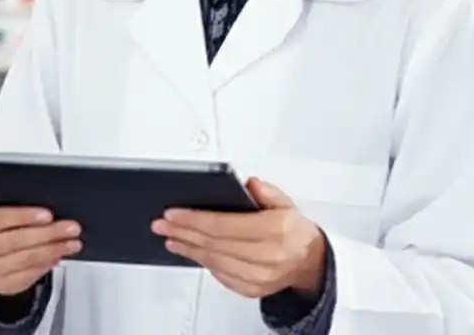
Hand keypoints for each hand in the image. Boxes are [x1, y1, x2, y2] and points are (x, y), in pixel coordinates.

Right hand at [0, 207, 82, 295]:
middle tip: (70, 228)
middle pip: (14, 241)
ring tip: (71, 242)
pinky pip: (28, 275)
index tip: (48, 214)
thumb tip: (45, 211)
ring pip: (24, 260)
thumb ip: (11, 208)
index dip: (23, 216)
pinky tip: (57, 255)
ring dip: (52, 250)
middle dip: (47, 233)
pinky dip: (46, 264)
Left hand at [151, 178, 326, 299]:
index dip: (194, 219)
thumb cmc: (294, 231)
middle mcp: (268, 256)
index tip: (173, 214)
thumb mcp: (285, 203)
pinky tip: (192, 252)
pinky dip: (204, 263)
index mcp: (275, 230)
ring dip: (188, 249)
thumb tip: (248, 183)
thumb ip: (266, 192)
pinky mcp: (254, 289)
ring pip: (214, 262)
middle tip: (162, 225)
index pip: (224, 225)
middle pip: (214, 244)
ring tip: (171, 238)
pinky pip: (221, 276)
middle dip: (183, 232)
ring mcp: (261, 276)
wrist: (310, 261)